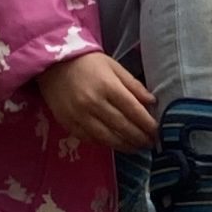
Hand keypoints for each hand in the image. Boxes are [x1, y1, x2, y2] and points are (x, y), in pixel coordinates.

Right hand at [38, 50, 157, 152]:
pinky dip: (104, 144)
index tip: (157, 131)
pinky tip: (115, 145)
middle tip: (150, 143)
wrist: (54, 64)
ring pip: (106, 137)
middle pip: (121, 126)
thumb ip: (133, 85)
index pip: (133, 110)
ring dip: (124, 145)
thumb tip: (152, 102)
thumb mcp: (115, 67)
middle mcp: (94, 103)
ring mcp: (79, 115)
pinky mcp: (67, 123)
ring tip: (136, 148)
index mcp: (108, 86)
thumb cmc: (89, 63)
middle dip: (139, 137)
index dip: (147, 123)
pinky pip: (88, 139)